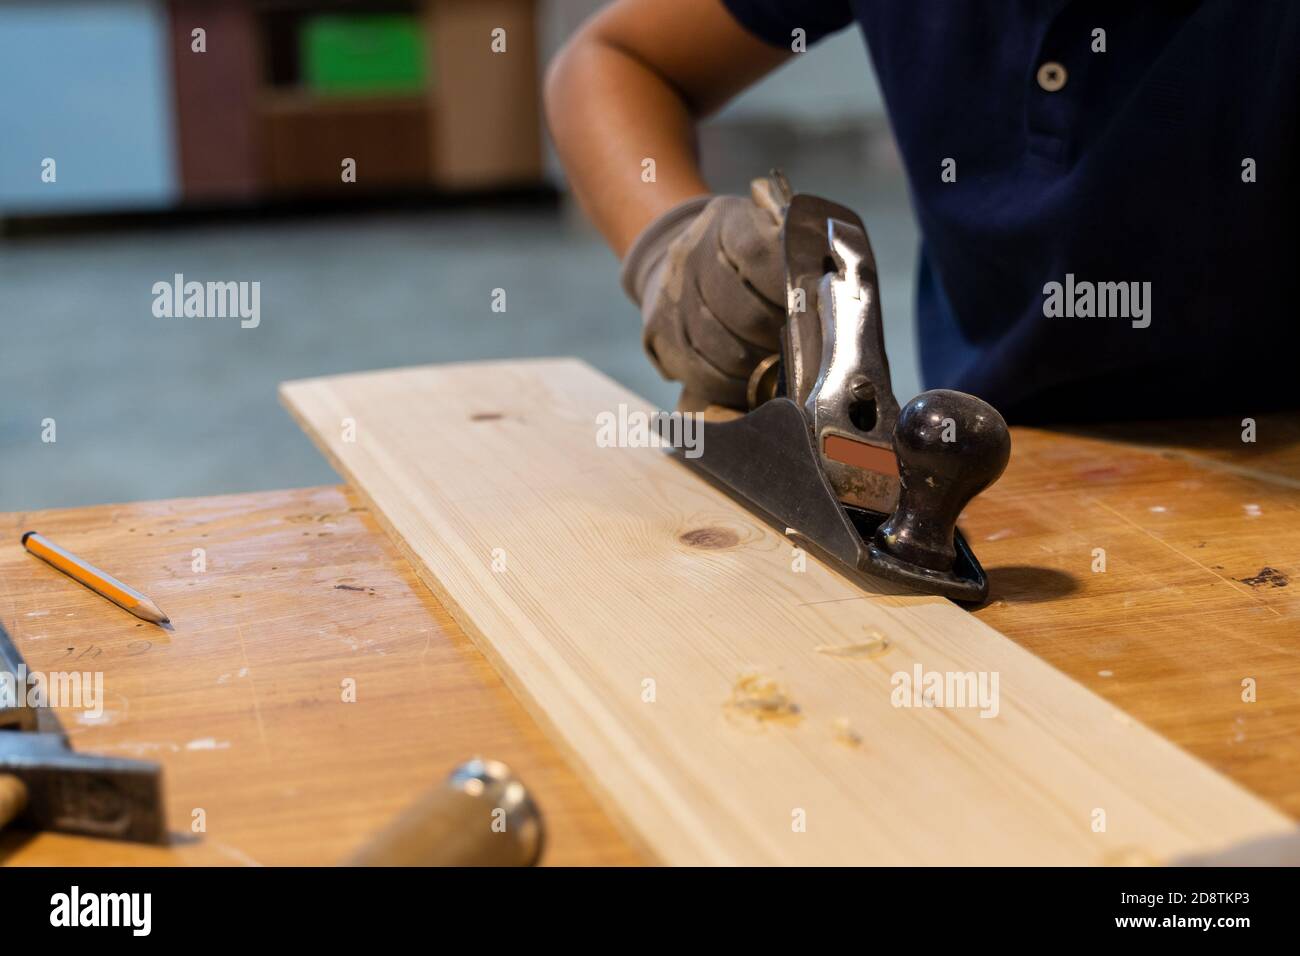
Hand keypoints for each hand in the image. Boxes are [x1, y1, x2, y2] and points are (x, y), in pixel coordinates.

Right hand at [633, 176, 789, 407]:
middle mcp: (691, 256)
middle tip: (802, 349)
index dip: (789, 289)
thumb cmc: (742, 252)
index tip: (811, 309)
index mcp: (725, 222)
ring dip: (759, 367)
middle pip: (745, 313)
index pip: (759, 255)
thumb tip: (830, 283)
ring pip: (724, 349)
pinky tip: (749, 380)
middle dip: (779, 338)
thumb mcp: (766, 229)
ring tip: (778, 367)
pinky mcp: (659, 333)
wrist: (680, 257)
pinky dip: (731, 385)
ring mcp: (672, 297)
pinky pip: (701, 372)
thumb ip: (795, 246)